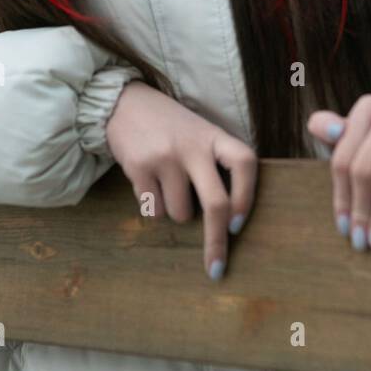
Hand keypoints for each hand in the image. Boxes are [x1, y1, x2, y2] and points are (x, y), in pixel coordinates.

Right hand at [105, 81, 257, 279]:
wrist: (123, 102)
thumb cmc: (171, 126)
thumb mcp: (200, 133)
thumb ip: (215, 162)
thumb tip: (227, 221)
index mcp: (213, 135)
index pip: (244, 163)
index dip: (246, 197)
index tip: (238, 226)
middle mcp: (192, 146)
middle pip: (215, 203)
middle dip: (217, 242)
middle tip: (216, 268)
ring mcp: (165, 157)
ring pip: (180, 214)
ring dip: (174, 211)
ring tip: (165, 183)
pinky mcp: (139, 168)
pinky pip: (154, 211)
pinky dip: (153, 206)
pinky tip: (148, 182)